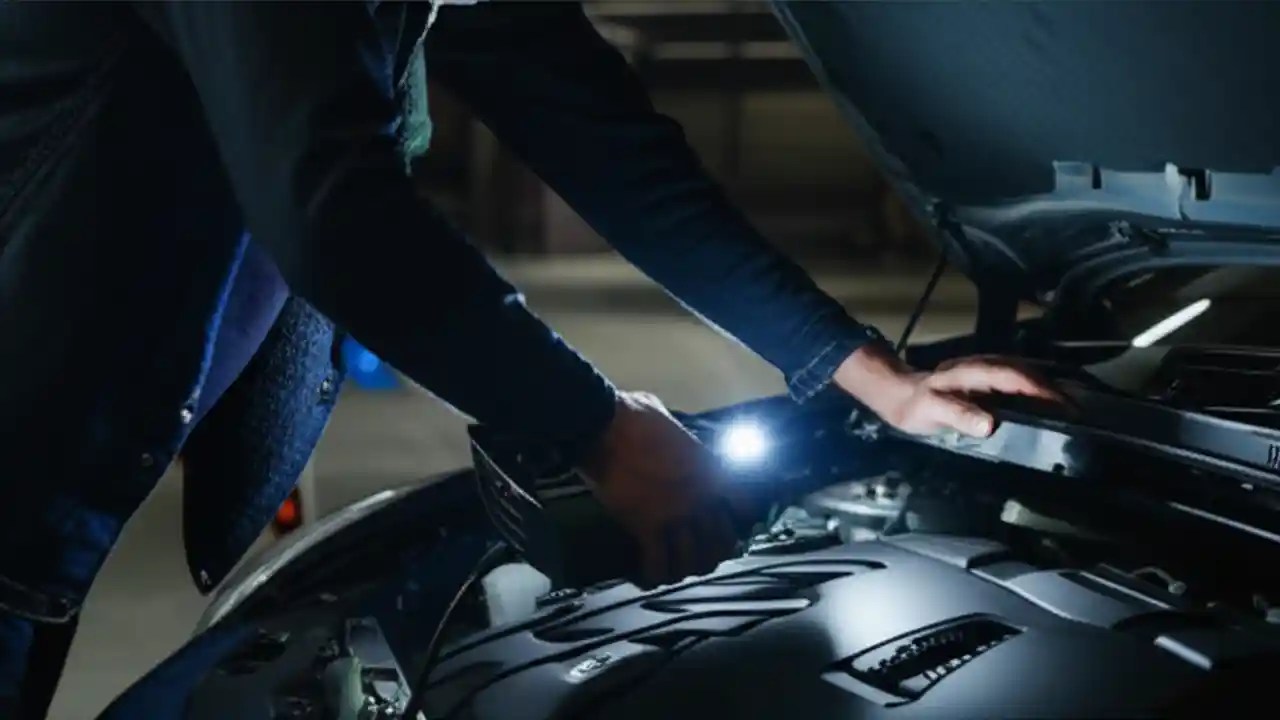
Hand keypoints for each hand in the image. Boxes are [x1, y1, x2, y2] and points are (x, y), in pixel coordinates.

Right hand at [577, 391, 755, 586]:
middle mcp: (700, 497)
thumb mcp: (671, 421)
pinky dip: (654, 575)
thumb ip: (679, 436)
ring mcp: (675, 514)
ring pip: (693, 559)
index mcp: (710, 468)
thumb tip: (670, 435)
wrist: (605, 426)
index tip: (734, 526)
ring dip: (685, 569)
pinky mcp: (646, 527)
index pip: (742, 504)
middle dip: (714, 554)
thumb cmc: (634, 415)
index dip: (740, 519)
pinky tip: (650, 577)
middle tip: (702, 558)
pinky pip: (658, 564)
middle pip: (721, 541)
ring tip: (677, 573)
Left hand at [834, 343, 1064, 436]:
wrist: (895, 395)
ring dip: (1043, 385)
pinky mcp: (981, 379)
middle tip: (1076, 407)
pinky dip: (1031, 387)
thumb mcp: (931, 412)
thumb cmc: (913, 406)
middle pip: (1022, 370)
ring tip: (1066, 405)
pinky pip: (1012, 379)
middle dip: (1050, 385)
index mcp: (970, 374)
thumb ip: (958, 415)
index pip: (1012, 377)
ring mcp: (981, 371)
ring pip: (1019, 372)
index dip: (1038, 389)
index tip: (1063, 405)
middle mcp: (979, 367)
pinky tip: (1042, 402)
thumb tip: (990, 424)